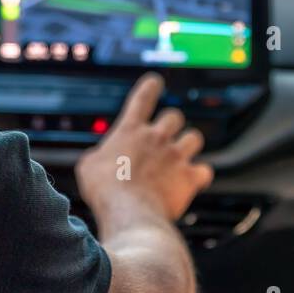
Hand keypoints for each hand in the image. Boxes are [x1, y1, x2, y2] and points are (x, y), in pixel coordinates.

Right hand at [75, 72, 214, 222]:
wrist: (129, 212)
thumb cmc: (105, 190)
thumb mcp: (88, 166)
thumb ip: (99, 156)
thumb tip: (100, 160)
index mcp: (130, 130)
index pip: (142, 98)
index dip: (150, 87)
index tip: (155, 81)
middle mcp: (156, 138)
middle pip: (174, 116)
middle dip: (171, 124)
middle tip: (165, 136)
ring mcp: (175, 156)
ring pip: (194, 137)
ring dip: (189, 144)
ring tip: (182, 155)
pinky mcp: (189, 177)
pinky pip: (205, 170)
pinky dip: (200, 175)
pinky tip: (195, 180)